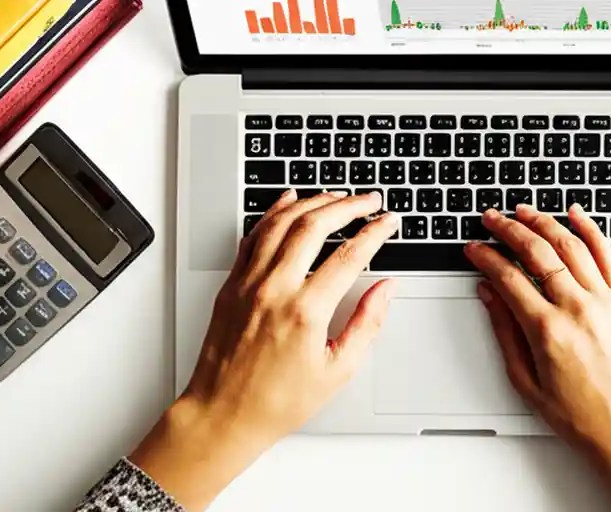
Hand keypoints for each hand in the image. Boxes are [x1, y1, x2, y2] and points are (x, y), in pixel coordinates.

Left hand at [131, 190, 397, 510]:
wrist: (223, 415)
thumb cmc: (276, 401)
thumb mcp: (337, 371)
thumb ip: (366, 324)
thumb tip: (386, 289)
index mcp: (305, 312)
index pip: (349, 256)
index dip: (374, 233)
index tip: (388, 222)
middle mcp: (274, 289)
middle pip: (315, 226)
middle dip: (347, 205)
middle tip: (368, 200)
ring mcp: (248, 283)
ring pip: (282, 223)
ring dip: (313, 202)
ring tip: (336, 196)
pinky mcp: (231, 284)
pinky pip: (254, 236)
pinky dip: (273, 213)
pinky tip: (288, 201)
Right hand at [467, 204, 610, 511]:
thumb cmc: (584, 417)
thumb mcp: (527, 383)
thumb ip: (505, 333)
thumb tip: (489, 296)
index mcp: (547, 331)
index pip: (508, 277)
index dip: (486, 256)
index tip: (474, 249)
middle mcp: (578, 309)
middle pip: (537, 251)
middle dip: (508, 229)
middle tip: (492, 219)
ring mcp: (606, 301)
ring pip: (570, 244)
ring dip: (544, 221)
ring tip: (524, 212)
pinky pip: (607, 253)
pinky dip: (590, 228)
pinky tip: (575, 214)